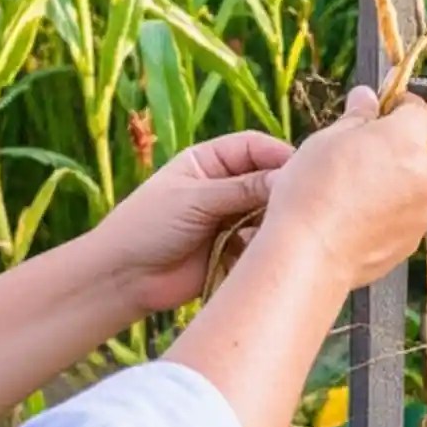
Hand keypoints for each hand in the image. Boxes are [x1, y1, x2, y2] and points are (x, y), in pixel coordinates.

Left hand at [91, 131, 293, 312]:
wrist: (124, 278)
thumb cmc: (148, 226)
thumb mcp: (195, 199)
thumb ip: (242, 188)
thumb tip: (289, 178)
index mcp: (210, 161)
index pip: (255, 148)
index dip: (280, 156)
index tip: (302, 172)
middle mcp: (224, 186)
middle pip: (267, 180)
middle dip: (282, 190)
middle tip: (299, 203)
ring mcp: (231, 219)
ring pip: (268, 213)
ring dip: (275, 220)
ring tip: (281, 230)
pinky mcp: (235, 250)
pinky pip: (262, 243)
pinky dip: (267, 246)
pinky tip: (267, 251)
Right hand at [262, 85, 426, 290]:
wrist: (310, 254)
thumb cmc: (313, 190)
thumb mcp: (327, 139)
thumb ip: (357, 116)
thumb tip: (367, 98)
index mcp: (408, 141)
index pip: (418, 110)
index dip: (397, 108)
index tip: (378, 112)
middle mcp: (426, 176)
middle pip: (417, 151)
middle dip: (393, 149)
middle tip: (355, 156)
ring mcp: (422, 213)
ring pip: (412, 186)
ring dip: (391, 183)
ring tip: (350, 193)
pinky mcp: (411, 243)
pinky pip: (403, 216)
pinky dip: (387, 213)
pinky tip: (354, 218)